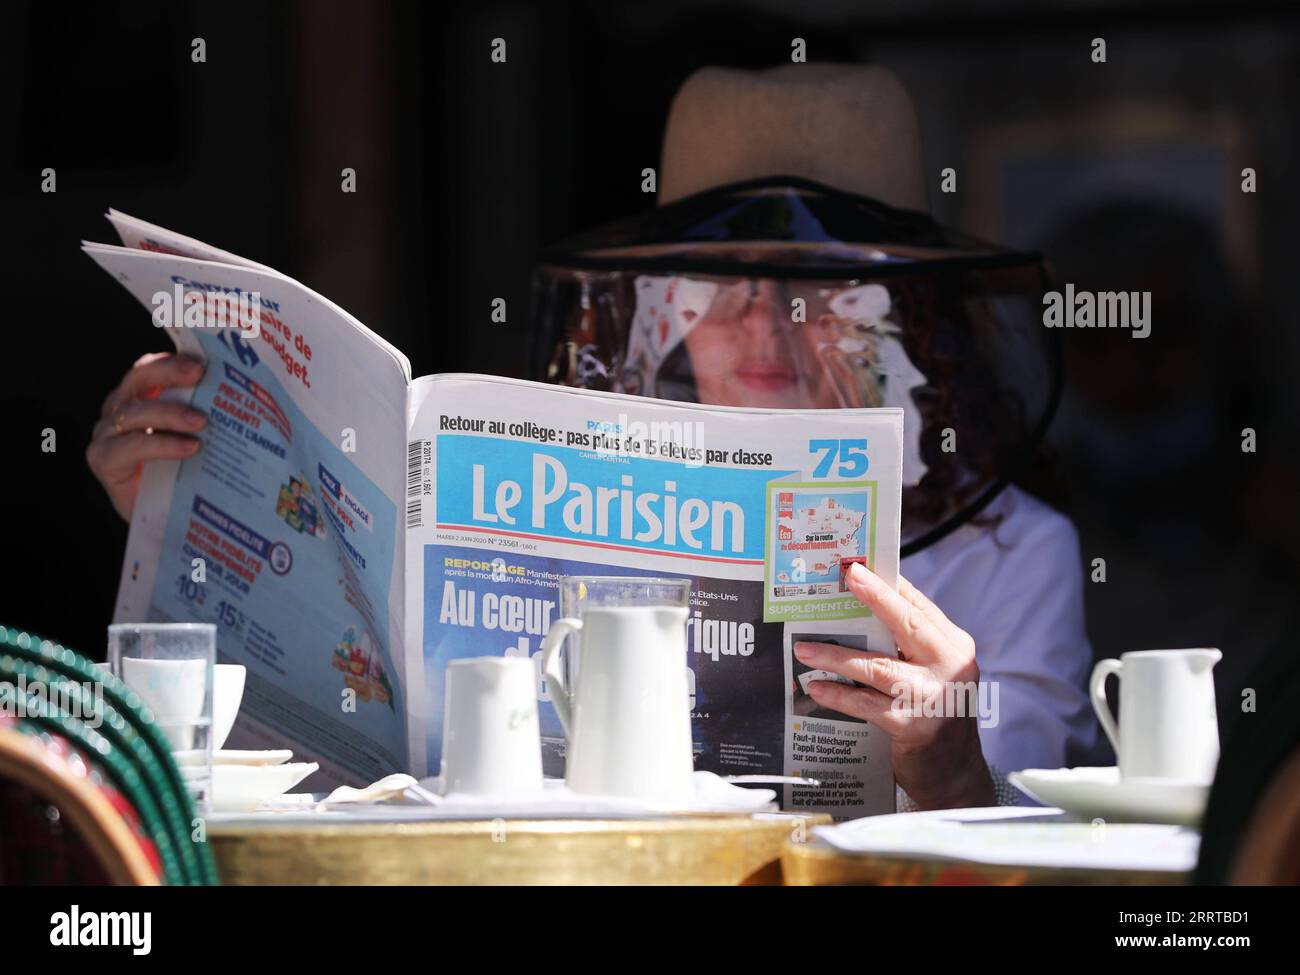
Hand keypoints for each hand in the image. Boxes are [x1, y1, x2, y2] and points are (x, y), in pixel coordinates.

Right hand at [87, 353, 206, 520]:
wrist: (165, 522)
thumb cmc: (186, 475)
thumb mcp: (201, 439)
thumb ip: (213, 416)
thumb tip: (259, 397)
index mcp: (141, 397)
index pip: (152, 367)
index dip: (173, 359)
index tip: (204, 358)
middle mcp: (120, 409)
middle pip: (138, 379)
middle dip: (168, 372)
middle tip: (200, 373)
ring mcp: (107, 433)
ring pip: (134, 411)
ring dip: (170, 413)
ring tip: (202, 422)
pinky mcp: (103, 460)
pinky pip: (129, 446)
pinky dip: (160, 444)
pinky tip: (188, 448)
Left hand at [793, 562, 994, 809]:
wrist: (954, 774)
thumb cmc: (936, 714)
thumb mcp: (934, 673)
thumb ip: (911, 645)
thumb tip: (864, 610)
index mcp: (955, 646)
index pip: (919, 607)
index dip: (889, 585)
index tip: (859, 566)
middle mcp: (951, 667)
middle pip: (907, 624)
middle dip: (875, 597)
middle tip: (846, 576)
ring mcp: (934, 697)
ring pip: (878, 666)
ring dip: (836, 656)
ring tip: (804, 648)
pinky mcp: (913, 726)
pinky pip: (867, 704)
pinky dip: (838, 695)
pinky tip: (816, 689)